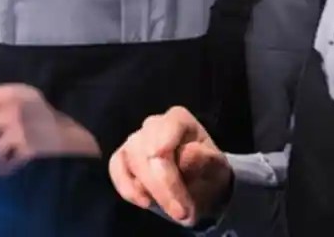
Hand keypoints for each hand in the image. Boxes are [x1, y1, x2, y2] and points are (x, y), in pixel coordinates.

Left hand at [0, 84, 99, 176]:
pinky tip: (17, 160)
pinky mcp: (29, 148)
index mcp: (1, 94)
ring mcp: (20, 128)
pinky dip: (4, 169)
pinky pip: (0, 167)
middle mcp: (9, 107)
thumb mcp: (10, 108)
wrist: (79, 134)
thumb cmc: (38, 121)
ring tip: (7, 151)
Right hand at [107, 106, 232, 225]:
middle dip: (164, 187)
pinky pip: (116, 169)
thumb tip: (187, 152)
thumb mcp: (216, 167)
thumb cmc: (208, 171)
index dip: (170, 165)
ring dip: (151, 191)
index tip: (178, 194)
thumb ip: (204, 159)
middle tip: (183, 214)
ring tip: (174, 212)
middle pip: (147, 152)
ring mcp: (134, 139)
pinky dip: (127, 188)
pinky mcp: (121, 157)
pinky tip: (146, 203)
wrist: (199, 185)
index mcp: (178, 119)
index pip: (167, 133)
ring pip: (132, 161)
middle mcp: (152, 124)